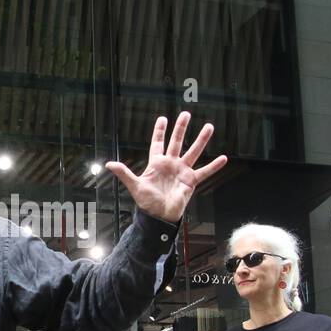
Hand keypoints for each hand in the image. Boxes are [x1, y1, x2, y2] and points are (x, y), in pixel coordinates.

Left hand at [105, 112, 226, 223]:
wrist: (159, 216)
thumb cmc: (147, 202)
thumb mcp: (135, 185)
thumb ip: (124, 173)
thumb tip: (108, 164)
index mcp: (156, 163)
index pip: (158, 143)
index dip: (160, 131)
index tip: (163, 119)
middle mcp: (171, 164)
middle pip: (176, 142)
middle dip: (181, 128)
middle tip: (186, 114)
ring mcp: (182, 171)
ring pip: (193, 152)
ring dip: (201, 140)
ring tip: (209, 127)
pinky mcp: (191, 181)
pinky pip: (205, 172)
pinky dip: (214, 166)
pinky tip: (223, 158)